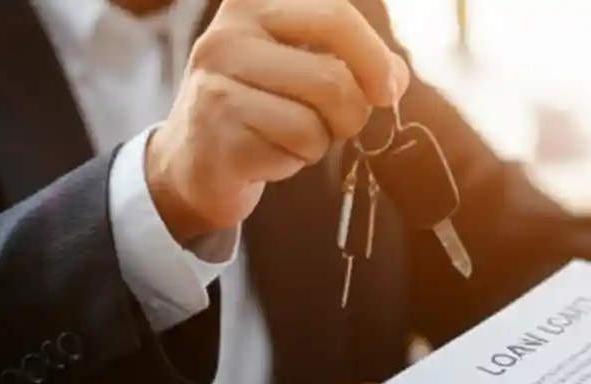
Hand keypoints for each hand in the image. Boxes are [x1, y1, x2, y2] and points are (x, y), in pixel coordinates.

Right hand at [147, 0, 410, 240]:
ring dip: (323, 138)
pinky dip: (297, 158)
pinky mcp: (218, 130)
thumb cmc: (262, 108)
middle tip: (343, 122)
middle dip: (353, 109)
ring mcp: (218, 82)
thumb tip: (394, 78)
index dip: (375, 59)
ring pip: (316, 119)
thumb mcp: (304, 69)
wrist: (195, 160)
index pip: (336, 15)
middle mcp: (228, 34)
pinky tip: (270, 152)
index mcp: (253, 4)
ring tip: (295, 136)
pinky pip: (295, 146)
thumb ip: (355, 62)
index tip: (387, 90)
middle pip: (333, 75)